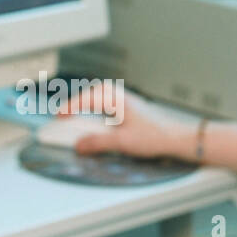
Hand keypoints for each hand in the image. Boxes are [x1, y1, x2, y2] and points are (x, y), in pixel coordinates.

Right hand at [55, 83, 198, 159]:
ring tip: (80, 115)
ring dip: (89, 102)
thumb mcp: (122, 143)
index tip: (59, 116)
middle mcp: (122, 97)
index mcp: (117, 101)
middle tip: (66, 114)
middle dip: (78, 101)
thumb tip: (80, 144)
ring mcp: (129, 101)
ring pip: (103, 94)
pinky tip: (100, 118)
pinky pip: (111, 101)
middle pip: (94, 92)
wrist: (177, 138)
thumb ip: (98, 143)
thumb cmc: (156, 136)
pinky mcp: (133, 108)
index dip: (70, 107)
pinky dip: (100, 106)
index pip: (87, 99)